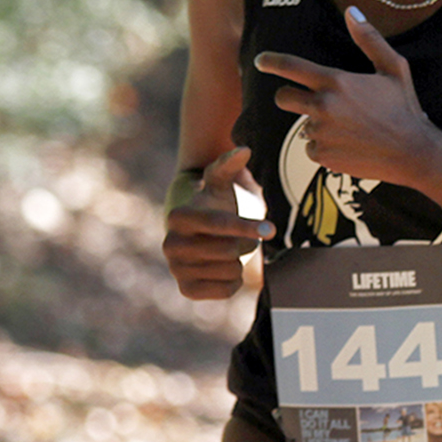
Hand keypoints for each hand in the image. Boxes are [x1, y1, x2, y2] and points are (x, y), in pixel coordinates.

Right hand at [162, 147, 271, 299]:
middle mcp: (170, 244)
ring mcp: (176, 269)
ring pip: (230, 271)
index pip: (219, 224)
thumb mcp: (219, 182)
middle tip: (243, 237)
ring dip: (240, 261)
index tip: (271, 229)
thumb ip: (229, 164)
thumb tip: (244, 150)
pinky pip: (226, 290)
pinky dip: (235, 280)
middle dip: (244, 243)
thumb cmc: (212, 204)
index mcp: (178, 216)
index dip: (247, 226)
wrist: (195, 233)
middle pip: (228, 250)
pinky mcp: (186, 290)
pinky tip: (225, 267)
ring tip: (230, 250)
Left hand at [254, 6, 437, 186]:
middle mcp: (323, 107)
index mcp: (336, 82)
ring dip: (315, 124)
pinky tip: (346, 143)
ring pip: (301, 125)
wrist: (412, 153)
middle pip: (283, 98)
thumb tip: (352, 11)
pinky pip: (310, 148)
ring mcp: (321, 133)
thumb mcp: (393, 68)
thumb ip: (369, 38)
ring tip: (346, 126)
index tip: (260, 61)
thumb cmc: (404, 107)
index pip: (291, 67)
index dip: (271, 62)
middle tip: (308, 99)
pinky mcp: (322, 156)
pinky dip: (323, 146)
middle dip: (290, 96)